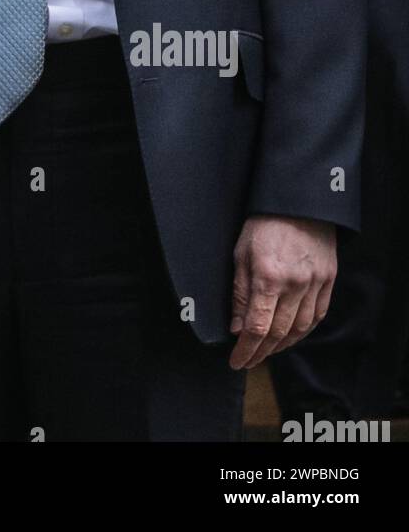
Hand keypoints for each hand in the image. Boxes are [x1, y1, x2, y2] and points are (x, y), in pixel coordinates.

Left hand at [229, 214, 336, 369]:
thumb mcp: (241, 253)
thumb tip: (237, 327)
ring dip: (282, 346)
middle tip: (248, 361)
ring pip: (300, 329)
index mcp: (268, 277)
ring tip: (266, 351)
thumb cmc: (263, 224)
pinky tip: (291, 336)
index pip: (257, 327)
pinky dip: (303, 331)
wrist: (298, 202)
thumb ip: (240, 293)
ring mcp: (315, 284)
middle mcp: (294, 285)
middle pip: (278, 333)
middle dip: (261, 352)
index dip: (246, 350)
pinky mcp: (328, 281)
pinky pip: (318, 316)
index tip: (236, 362)